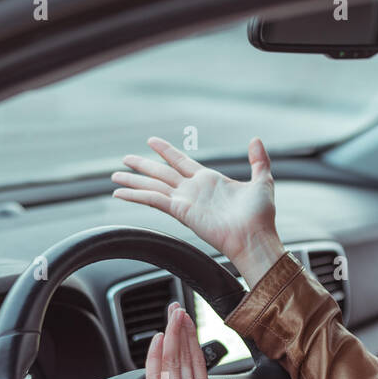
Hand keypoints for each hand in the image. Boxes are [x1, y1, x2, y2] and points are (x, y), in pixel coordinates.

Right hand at [112, 137, 284, 286]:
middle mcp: (194, 190)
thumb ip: (258, 160)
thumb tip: (255, 139)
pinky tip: (120, 193)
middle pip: (161, 173)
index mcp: (210, 181)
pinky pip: (154, 201)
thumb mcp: (263, 181)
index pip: (181, 161)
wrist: (257, 238)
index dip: (166, 151)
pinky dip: (136, 196)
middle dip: (142, 165)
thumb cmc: (262, 216)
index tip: (150, 141)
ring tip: (115, 176)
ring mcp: (186, 201)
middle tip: (124, 158)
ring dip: (133, 181)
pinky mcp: (182, 212)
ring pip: (153, 186)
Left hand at [144, 301, 244, 378]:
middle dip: (180, 329)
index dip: (193, 338)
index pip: (199, 361)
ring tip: (169, 316)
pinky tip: (155, 341)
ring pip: (171, 360)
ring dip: (169, 334)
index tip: (188, 323)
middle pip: (184, 354)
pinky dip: (154, 357)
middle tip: (177, 309)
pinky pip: (155, 378)